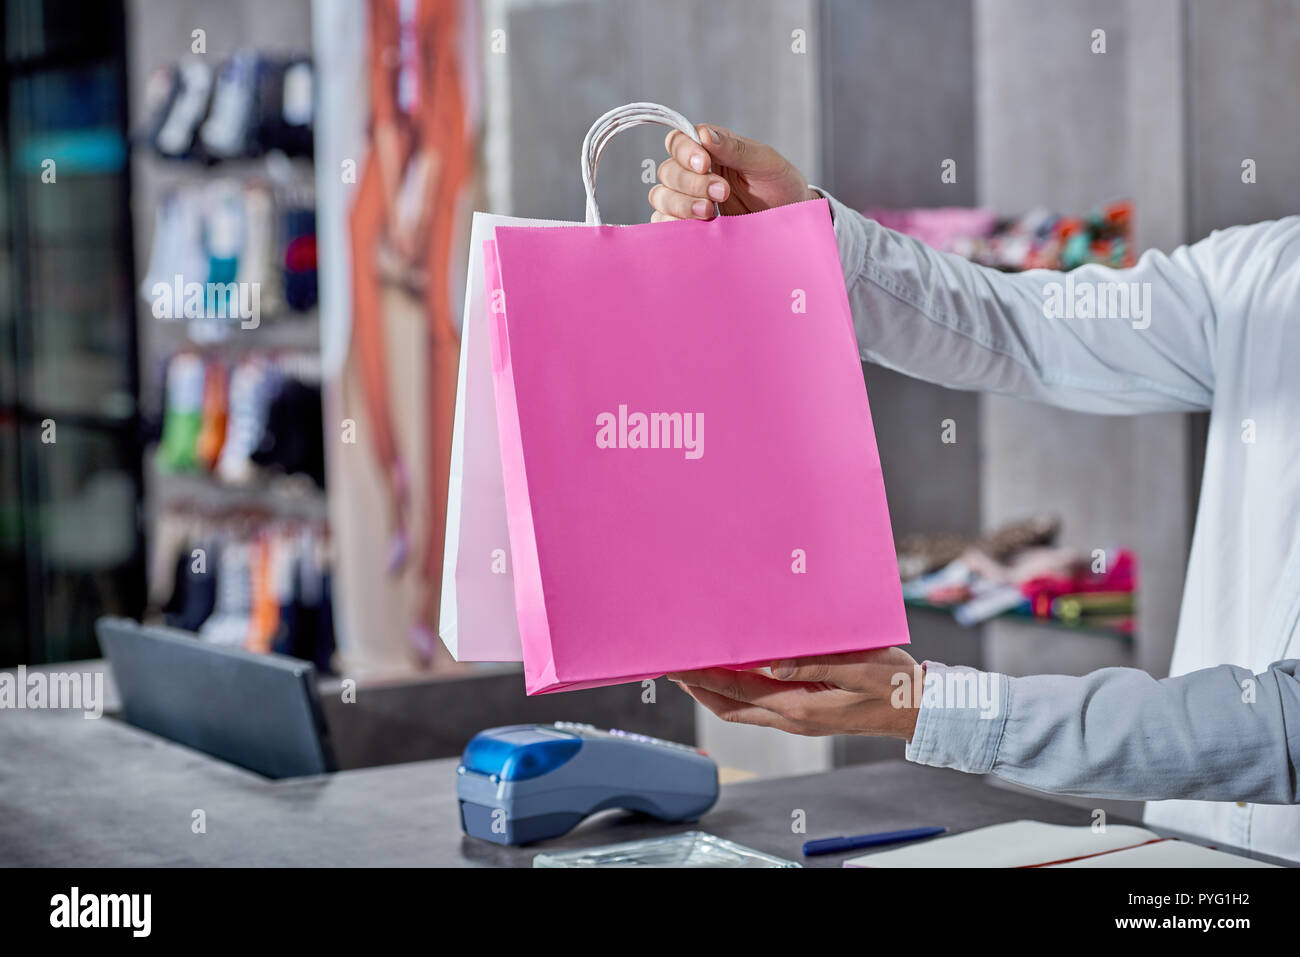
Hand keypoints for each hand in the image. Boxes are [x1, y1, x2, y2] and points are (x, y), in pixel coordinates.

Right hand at [650, 124, 817, 221]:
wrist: (790, 219)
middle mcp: (694, 172)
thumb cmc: (780, 184)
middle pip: (667, 171)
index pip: (678, 141)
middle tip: (722, 192)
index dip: (684, 152)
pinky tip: (696, 225)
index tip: (705, 164)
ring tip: (710, 212)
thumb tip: (705, 135)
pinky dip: (671, 223)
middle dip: (691, 183)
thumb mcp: (765, 162)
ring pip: (661, 196)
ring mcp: (689, 199)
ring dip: (681, 204)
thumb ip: (735, 149)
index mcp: (709, 148)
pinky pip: (663, 222)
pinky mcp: (689, 224)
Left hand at [668, 648, 924, 739]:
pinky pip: (760, 708)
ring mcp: (799, 720)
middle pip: (731, 707)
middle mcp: (793, 718)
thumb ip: (814, 664)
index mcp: (800, 706)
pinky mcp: (806, 715)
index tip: (678, 665)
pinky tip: (735, 676)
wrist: (919, 710)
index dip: (704, 679)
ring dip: (714, 693)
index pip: (738, 692)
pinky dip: (737, 695)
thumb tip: (772, 663)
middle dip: (698, 688)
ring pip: (743, 711)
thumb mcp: (859, 668)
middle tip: (672, 667)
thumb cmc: (894, 684)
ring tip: (692, 672)